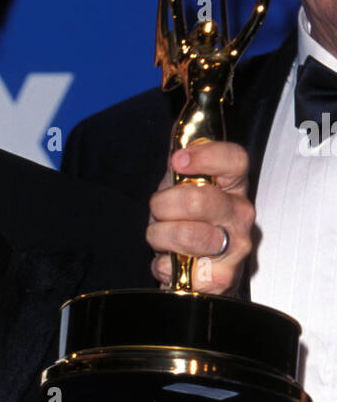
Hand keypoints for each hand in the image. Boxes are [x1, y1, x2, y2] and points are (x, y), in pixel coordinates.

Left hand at [146, 141, 253, 294]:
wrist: (200, 274)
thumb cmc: (192, 224)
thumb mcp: (183, 187)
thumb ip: (181, 159)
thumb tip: (178, 124)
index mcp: (234, 186)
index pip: (235, 160)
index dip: (205, 157)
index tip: (178, 160)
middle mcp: (241, 214)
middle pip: (199, 200)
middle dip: (164, 205)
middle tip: (160, 211)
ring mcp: (236, 247)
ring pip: (186, 234)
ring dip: (160, 235)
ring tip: (164, 238)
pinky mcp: (222, 278)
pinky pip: (176, 266)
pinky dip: (163, 264)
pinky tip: (172, 261)